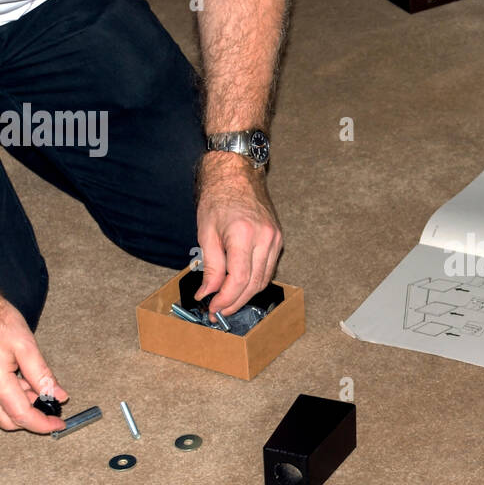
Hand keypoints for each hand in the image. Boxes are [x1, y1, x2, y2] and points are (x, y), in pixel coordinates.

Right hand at [0, 287, 68, 433]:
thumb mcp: (26, 345)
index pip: (21, 415)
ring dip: (22, 404)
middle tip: (53, 405)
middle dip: (32, 418)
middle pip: (7, 420)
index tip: (60, 424)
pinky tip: (24, 379)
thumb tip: (58, 396)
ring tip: (39, 384)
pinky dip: (11, 395)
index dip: (43, 424)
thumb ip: (43, 375)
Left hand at [195, 153, 283, 314]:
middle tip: (218, 311)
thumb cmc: (218, 197)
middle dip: (235, 301)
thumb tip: (208, 293)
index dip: (225, 299)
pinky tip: (240, 284)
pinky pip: (268, 268)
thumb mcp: (205, 232)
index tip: (213, 308)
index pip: (238, 279)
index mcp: (244, 234)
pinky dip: (255, 280)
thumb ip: (210, 266)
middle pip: (254, 283)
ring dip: (246, 294)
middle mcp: (265, 238)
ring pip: (264, 279)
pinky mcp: (278, 238)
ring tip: (227, 302)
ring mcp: (275, 238)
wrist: (237, 173)